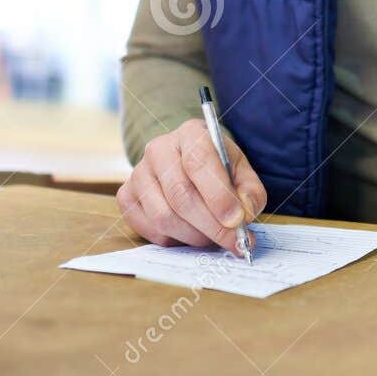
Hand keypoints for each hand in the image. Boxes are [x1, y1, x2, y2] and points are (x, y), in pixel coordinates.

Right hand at [117, 120, 267, 253]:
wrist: (186, 162)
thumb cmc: (217, 168)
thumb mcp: (241, 171)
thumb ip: (250, 192)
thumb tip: (244, 215)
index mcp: (190, 134)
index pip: (199, 162)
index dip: (219, 196)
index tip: (237, 221)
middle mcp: (159, 149)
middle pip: (181, 195)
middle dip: (211, 225)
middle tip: (233, 242)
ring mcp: (138, 173)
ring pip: (163, 216)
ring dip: (194, 236)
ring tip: (211, 236)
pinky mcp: (126, 196)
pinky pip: (149, 229)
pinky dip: (174, 240)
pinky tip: (189, 233)